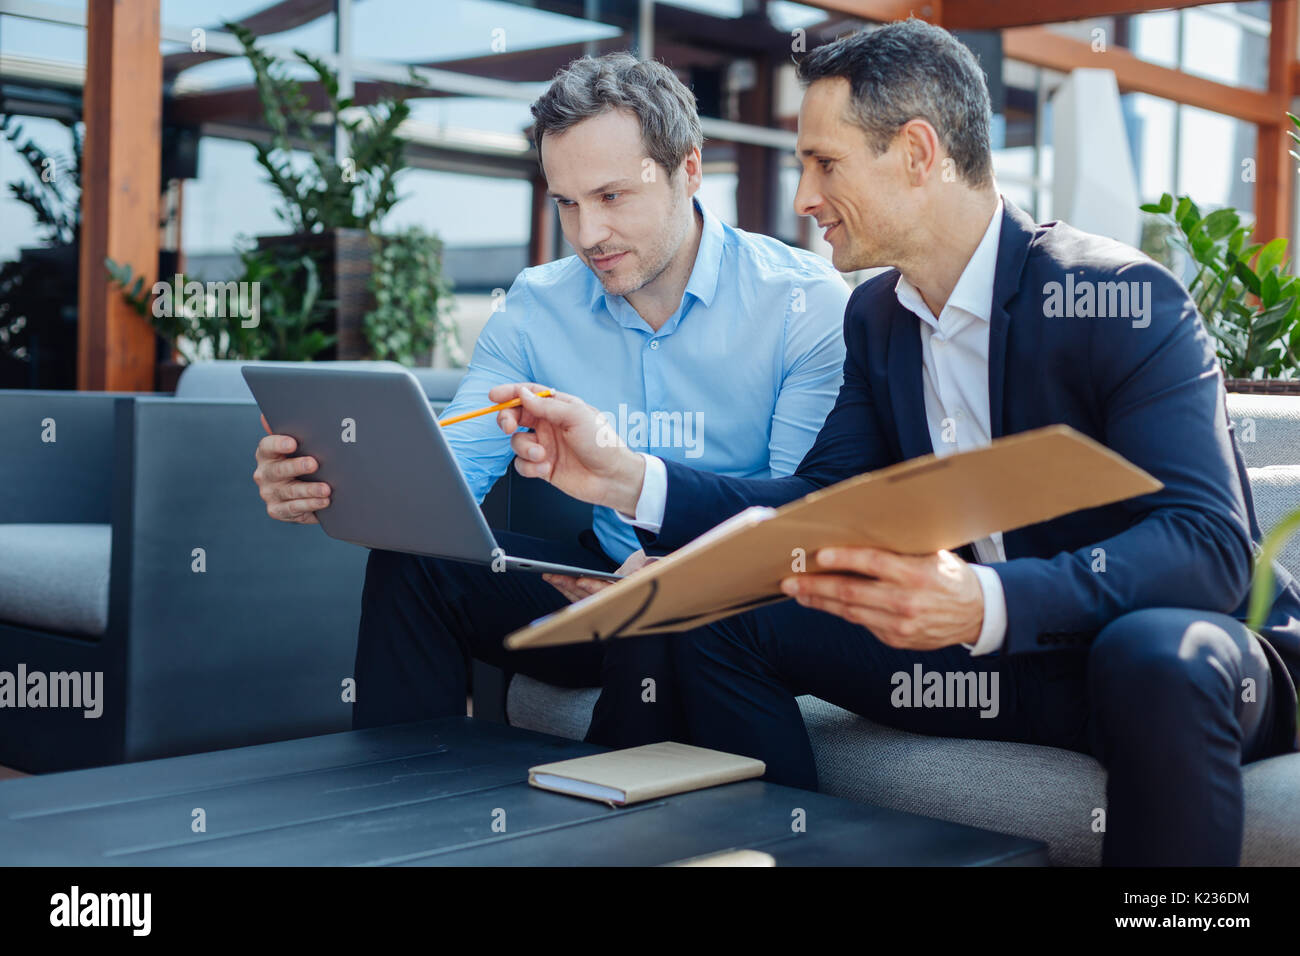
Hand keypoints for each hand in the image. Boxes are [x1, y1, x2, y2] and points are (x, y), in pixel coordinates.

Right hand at [253, 413, 331, 523]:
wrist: (304, 493)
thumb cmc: (302, 461)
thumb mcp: (300, 447)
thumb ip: (292, 430)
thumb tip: (271, 414)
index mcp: (266, 454)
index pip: (267, 447)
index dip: (278, 444)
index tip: (292, 442)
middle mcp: (264, 474)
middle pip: (278, 470)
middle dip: (296, 467)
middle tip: (314, 463)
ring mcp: (269, 493)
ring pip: (289, 491)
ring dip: (309, 490)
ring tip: (326, 489)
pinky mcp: (276, 510)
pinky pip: (293, 509)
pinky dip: (310, 505)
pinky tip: (324, 501)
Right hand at [491, 383, 645, 514]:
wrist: (611, 478)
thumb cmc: (602, 443)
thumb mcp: (576, 416)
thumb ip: (546, 405)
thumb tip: (522, 394)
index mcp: (559, 407)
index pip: (528, 395)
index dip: (510, 393)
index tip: (494, 396)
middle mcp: (549, 425)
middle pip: (516, 416)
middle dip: (507, 419)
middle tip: (508, 427)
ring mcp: (545, 446)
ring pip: (517, 442)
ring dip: (524, 449)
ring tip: (542, 456)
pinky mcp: (543, 466)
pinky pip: (522, 464)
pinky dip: (529, 467)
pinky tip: (545, 469)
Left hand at [544, 549, 655, 602]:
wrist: (655, 580)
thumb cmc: (655, 572)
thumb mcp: (658, 566)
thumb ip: (653, 566)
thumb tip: (645, 569)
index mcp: (630, 594)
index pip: (609, 593)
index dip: (595, 587)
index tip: (582, 579)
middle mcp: (616, 603)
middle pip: (588, 597)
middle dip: (569, 586)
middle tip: (552, 575)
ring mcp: (606, 604)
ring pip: (580, 599)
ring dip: (563, 588)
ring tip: (549, 576)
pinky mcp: (598, 602)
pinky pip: (579, 599)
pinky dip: (566, 590)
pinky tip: (556, 581)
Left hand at [780, 547, 983, 649]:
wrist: (978, 613)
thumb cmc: (949, 575)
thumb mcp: (931, 555)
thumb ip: (898, 550)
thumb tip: (856, 533)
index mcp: (916, 574)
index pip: (873, 564)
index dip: (843, 559)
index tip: (819, 556)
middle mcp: (906, 602)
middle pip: (851, 593)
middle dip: (815, 586)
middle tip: (789, 581)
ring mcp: (900, 625)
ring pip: (850, 612)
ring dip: (819, 602)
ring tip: (798, 593)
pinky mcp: (895, 639)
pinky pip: (862, 623)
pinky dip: (840, 613)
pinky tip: (823, 604)